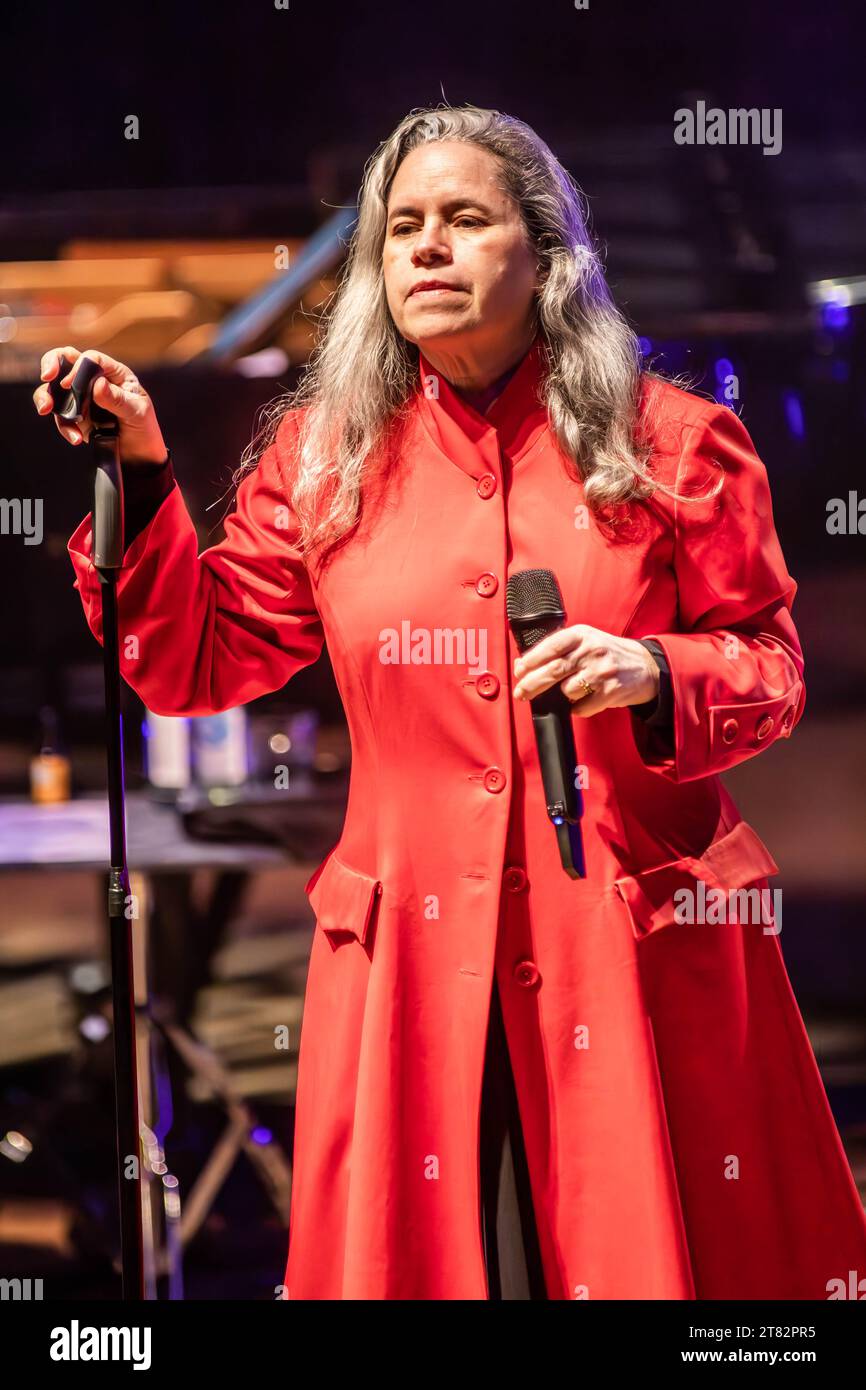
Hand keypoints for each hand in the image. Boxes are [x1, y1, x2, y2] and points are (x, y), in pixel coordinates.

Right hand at [32, 346, 167, 464]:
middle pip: (65, 361)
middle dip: (50, 364)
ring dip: (46, 397)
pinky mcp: (75, 416)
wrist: (139, 456)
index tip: (70, 384)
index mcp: (113, 373)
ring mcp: (82, 398)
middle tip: (46, 377)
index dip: (78, 367)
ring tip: (46, 410)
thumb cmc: (143, 427)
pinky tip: (76, 438)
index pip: (91, 359)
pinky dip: (63, 426)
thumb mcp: (137, 412)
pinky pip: (60, 416)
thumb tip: (98, 384)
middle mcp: (94, 380)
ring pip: (54, 388)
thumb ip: (117, 399)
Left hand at [512, 624, 659, 716]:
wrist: (645, 666)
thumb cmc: (607, 653)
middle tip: (521, 693)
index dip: (531, 660)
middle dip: (531, 684)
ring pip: (567, 691)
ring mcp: (601, 672)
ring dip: (563, 695)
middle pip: (553, 671)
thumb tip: (522, 665)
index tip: (519, 671)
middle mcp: (591, 651)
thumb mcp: (585, 641)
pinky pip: (581, 707)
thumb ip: (557, 650)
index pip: (550, 646)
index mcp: (582, 635)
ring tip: (572, 690)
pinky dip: (577, 708)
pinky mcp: (610, 692)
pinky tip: (584, 700)